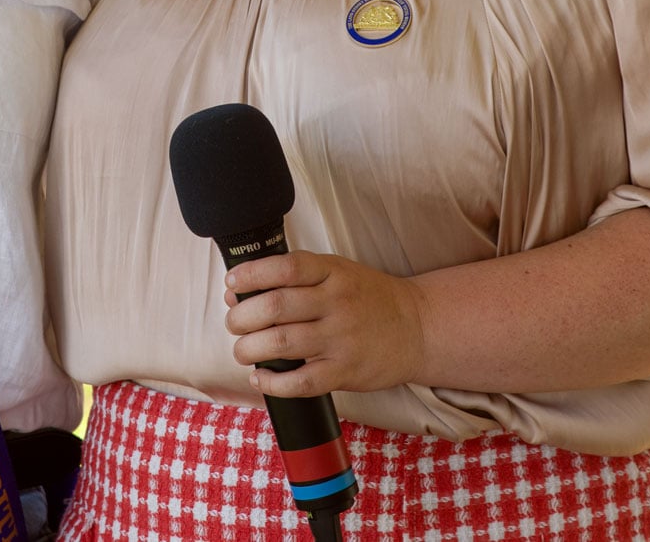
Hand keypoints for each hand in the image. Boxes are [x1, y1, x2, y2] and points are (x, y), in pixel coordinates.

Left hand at [222, 250, 425, 398]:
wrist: (417, 327)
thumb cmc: (368, 299)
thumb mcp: (337, 273)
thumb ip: (293, 280)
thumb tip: (238, 294)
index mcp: (333, 272)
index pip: (285, 267)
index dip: (251, 274)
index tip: (232, 284)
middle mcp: (337, 302)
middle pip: (275, 307)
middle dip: (242, 318)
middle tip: (235, 324)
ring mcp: (341, 338)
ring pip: (281, 342)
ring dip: (249, 349)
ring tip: (243, 351)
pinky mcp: (346, 371)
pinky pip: (301, 381)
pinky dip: (273, 383)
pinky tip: (262, 377)